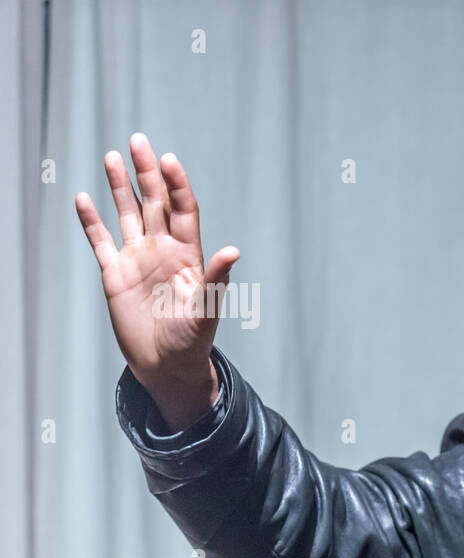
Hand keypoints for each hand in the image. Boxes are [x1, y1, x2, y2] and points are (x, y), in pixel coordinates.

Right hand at [75, 132, 238, 429]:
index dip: (176, 185)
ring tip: (113, 156)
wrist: (166, 365)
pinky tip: (84, 198)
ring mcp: (138, 260)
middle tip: (138, 140)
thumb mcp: (206, 310)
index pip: (183, 210)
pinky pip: (101, 241)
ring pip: (127, 214)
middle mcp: (162, 250)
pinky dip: (92, 221)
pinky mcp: (115, 275)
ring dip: (120, 187)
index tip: (168, 160)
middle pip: (154, 203)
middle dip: (146, 173)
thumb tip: (233, 251)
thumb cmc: (193, 340)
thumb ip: (216, 279)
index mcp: (187, 255)